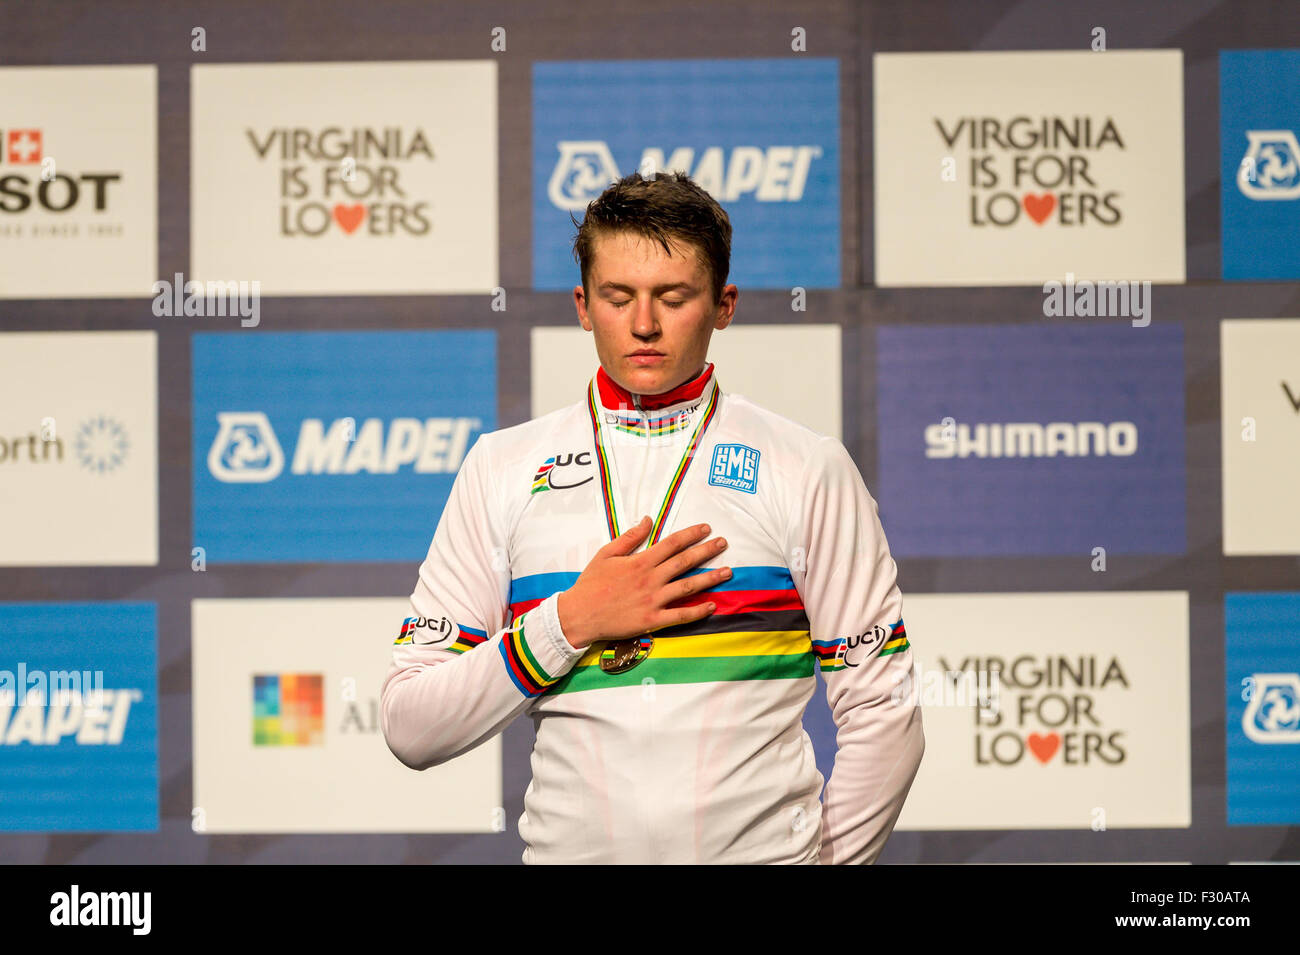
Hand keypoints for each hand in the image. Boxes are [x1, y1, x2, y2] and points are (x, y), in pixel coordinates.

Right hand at [556, 517, 730, 648]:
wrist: (579, 615)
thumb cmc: (591, 583)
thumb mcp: (606, 553)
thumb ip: (629, 537)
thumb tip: (648, 520)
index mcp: (640, 561)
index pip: (672, 544)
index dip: (691, 534)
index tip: (706, 528)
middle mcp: (650, 579)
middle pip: (685, 562)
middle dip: (707, 551)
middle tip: (724, 543)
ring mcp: (653, 600)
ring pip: (688, 587)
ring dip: (710, 578)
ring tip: (728, 571)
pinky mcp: (652, 620)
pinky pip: (680, 616)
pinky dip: (698, 611)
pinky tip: (712, 605)